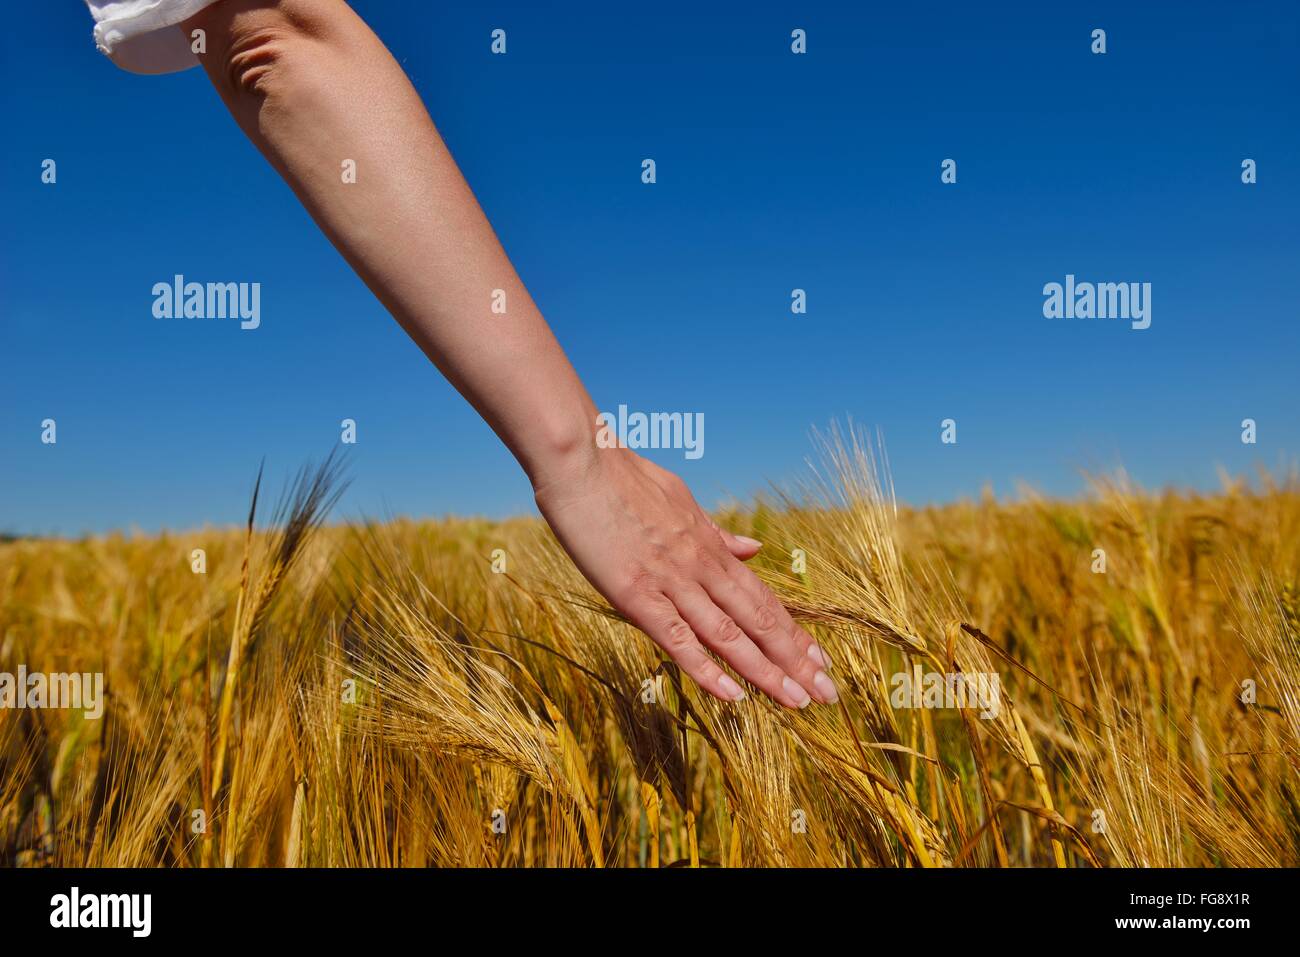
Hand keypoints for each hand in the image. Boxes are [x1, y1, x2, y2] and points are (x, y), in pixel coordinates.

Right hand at [533, 447, 837, 708]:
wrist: (581, 460)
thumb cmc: (623, 476)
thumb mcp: (681, 499)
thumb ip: (716, 532)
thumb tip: (754, 548)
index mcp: (709, 546)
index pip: (761, 597)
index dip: (792, 632)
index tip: (819, 661)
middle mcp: (699, 566)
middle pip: (757, 619)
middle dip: (794, 659)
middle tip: (827, 694)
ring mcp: (670, 580)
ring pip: (728, 634)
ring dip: (766, 671)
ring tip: (798, 701)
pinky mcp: (635, 593)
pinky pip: (677, 638)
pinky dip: (707, 669)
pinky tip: (733, 696)